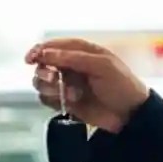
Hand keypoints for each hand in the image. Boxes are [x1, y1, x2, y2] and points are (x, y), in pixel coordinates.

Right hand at [24, 39, 149, 133]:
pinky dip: (52, 100)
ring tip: (71, 94)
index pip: (53, 45)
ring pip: (41, 82)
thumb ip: (73, 57)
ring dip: (49, 88)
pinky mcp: (65, 102)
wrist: (130, 116)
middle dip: (44, 71)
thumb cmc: (121, 85)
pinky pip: (46, 99)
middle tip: (54, 78)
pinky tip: (69, 103)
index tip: (31, 59)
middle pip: (42, 64)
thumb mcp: (101, 65)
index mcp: (81, 51)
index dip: (39, 50)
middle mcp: (71, 66)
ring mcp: (67, 84)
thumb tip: (46, 53)